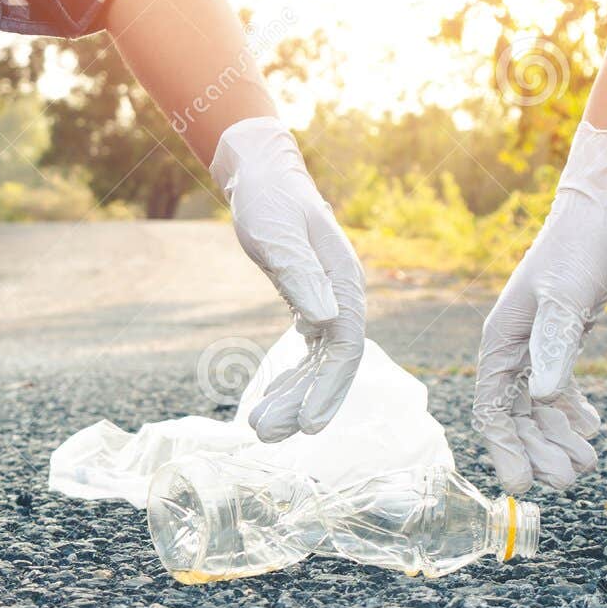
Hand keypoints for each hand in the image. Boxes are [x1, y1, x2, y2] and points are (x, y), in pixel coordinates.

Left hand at [211, 117, 365, 439]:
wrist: (263, 173)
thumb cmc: (269, 198)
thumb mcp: (277, 234)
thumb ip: (299, 275)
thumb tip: (324, 321)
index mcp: (345, 281)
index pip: (346, 347)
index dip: (330, 389)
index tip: (309, 425)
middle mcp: (344, 296)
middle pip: (333, 364)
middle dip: (305, 403)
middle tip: (267, 435)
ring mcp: (329, 301)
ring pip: (319, 363)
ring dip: (294, 396)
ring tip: (260, 428)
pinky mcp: (310, 303)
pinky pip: (307, 352)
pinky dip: (290, 377)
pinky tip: (268, 399)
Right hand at [474, 123, 606, 491]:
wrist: (606, 212)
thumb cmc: (579, 249)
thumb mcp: (567, 297)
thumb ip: (554, 346)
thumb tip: (545, 397)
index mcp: (502, 339)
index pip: (492, 407)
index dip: (505, 448)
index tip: (523, 485)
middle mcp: (514, 347)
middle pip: (517, 416)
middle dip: (540, 450)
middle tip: (572, 478)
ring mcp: (539, 344)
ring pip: (540, 408)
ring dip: (559, 438)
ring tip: (588, 461)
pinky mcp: (564, 339)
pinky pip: (560, 388)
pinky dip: (572, 412)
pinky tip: (592, 427)